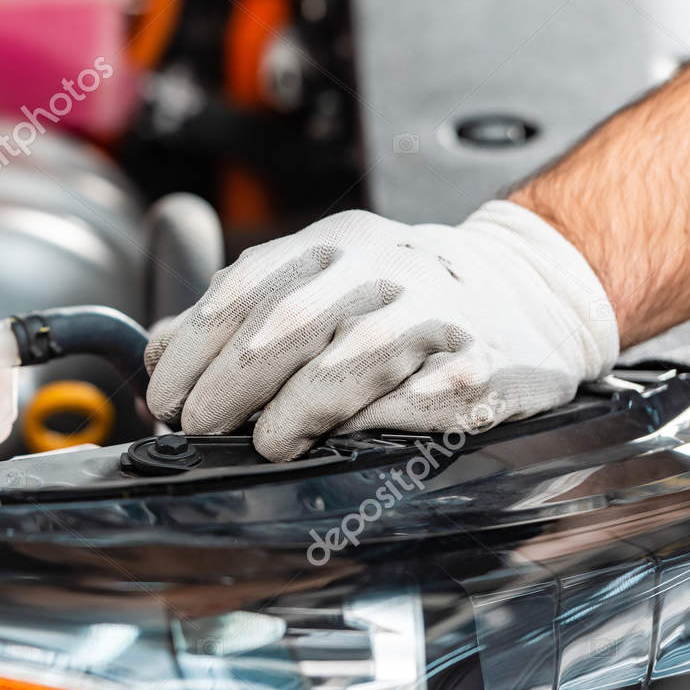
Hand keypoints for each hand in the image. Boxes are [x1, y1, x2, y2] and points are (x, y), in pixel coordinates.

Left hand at [145, 201, 618, 460]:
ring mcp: (435, 317)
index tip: (163, 393)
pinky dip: (368, 427)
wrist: (531, 291)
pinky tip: (343, 442)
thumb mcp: (320, 281)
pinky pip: (412, 404)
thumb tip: (158, 349)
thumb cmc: (403, 297)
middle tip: (198, 424)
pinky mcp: (479, 368)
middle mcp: (384, 270)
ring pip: (348, 363)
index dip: (192, 346)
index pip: (244, 288)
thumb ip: (238, 311)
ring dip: (293, 411)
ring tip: (267, 442)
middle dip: (228, 384)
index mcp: (334, 246)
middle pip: (286, 326)